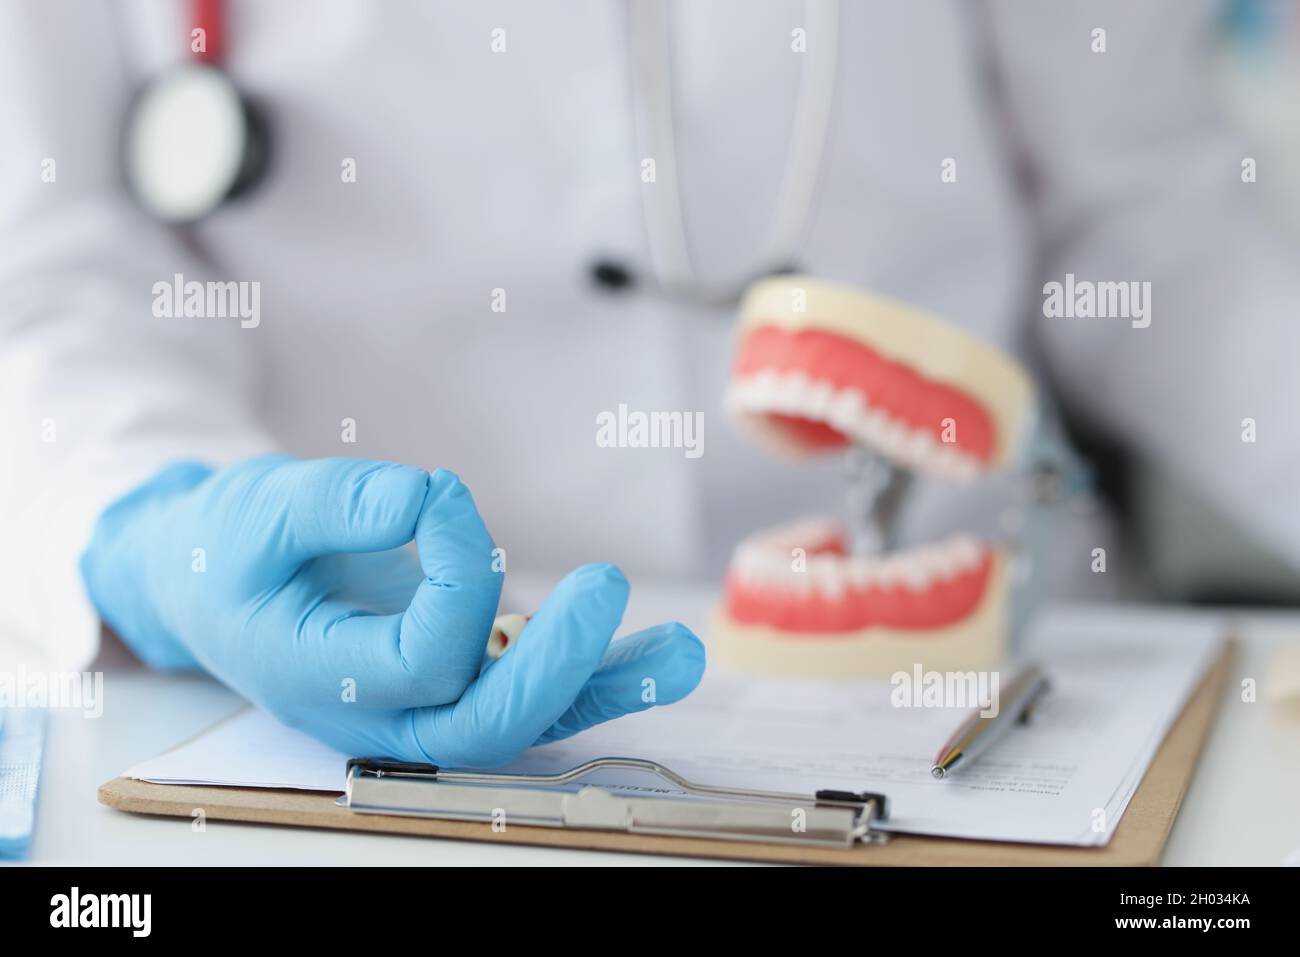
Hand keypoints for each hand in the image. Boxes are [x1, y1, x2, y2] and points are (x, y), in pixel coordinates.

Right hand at [80, 455, 705, 765]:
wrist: (223, 582)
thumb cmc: (233, 549)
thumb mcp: (259, 509)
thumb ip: (334, 505)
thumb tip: (423, 501)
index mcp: (321, 680)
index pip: (422, 655)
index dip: (452, 573)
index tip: (438, 493)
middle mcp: (384, 711)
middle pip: (488, 721)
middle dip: (558, 663)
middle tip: (603, 585)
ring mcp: (430, 700)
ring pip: (529, 720)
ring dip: (608, 686)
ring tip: (685, 653)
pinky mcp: (465, 674)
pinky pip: (541, 694)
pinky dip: (605, 681)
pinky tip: (663, 659)